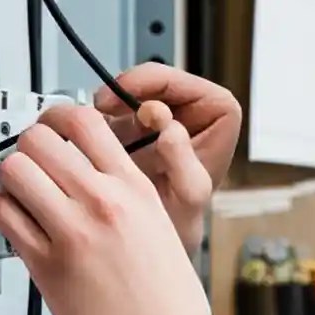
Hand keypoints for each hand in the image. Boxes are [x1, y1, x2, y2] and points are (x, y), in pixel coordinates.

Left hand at [0, 104, 210, 314]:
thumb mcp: (161, 223)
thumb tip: (84, 164)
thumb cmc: (167, 295)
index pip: (84, 121)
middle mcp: (103, 201)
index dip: (58, 119)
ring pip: (14, 171)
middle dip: (30, 149)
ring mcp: (72, 231)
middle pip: (38, 139)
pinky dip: (6, 213)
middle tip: (35, 165)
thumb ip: (124, 189)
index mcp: (135, 187)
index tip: (53, 131)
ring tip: (26, 196)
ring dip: (14, 179)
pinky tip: (22, 224)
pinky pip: (5, 215)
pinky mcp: (45, 264)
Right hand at [94, 63, 241, 251]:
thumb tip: (164, 122)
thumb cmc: (184, 216)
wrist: (162, 235)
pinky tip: (93, 133)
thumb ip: (181, 158)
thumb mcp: (189, 192)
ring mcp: (167, 113)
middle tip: (101, 106)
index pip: (180, 79)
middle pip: (152, 80)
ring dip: (110, 106)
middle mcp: (196, 107)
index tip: (125, 100)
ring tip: (97, 125)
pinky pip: (118, 108)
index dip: (148, 83)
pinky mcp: (141, 123)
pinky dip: (102, 119)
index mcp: (221, 111)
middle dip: (123, 92)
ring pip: (132, 91)